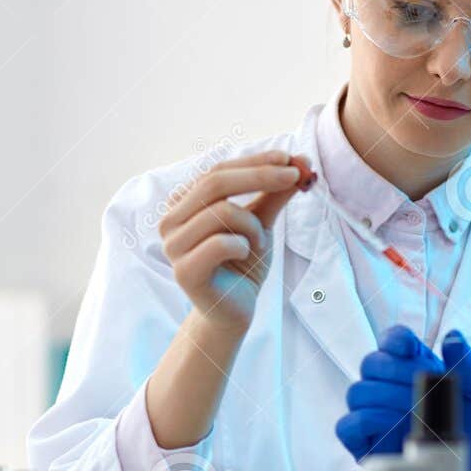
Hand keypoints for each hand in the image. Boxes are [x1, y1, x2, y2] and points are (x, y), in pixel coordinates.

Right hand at [158, 152, 311, 333]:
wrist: (234, 311)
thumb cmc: (242, 264)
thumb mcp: (261, 222)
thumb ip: (273, 193)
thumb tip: (300, 162)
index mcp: (183, 202)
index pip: (218, 170)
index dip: (255, 161)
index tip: (291, 158)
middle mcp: (170, 220)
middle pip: (215, 182)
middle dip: (260, 176)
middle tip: (295, 177)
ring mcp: (173, 245)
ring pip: (221, 212)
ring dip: (253, 226)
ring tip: (257, 244)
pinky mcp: (183, 271)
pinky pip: (220, 243)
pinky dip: (243, 246)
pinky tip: (244, 257)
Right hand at [335, 325, 443, 459]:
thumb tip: (453, 338)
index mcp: (418, 368)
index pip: (392, 341)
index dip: (395, 340)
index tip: (409, 349)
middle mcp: (392, 389)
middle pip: (371, 363)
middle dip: (395, 370)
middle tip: (422, 387)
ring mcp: (377, 417)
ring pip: (358, 392)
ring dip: (386, 397)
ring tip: (416, 411)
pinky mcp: (367, 445)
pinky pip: (348, 426)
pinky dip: (368, 420)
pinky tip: (397, 425)